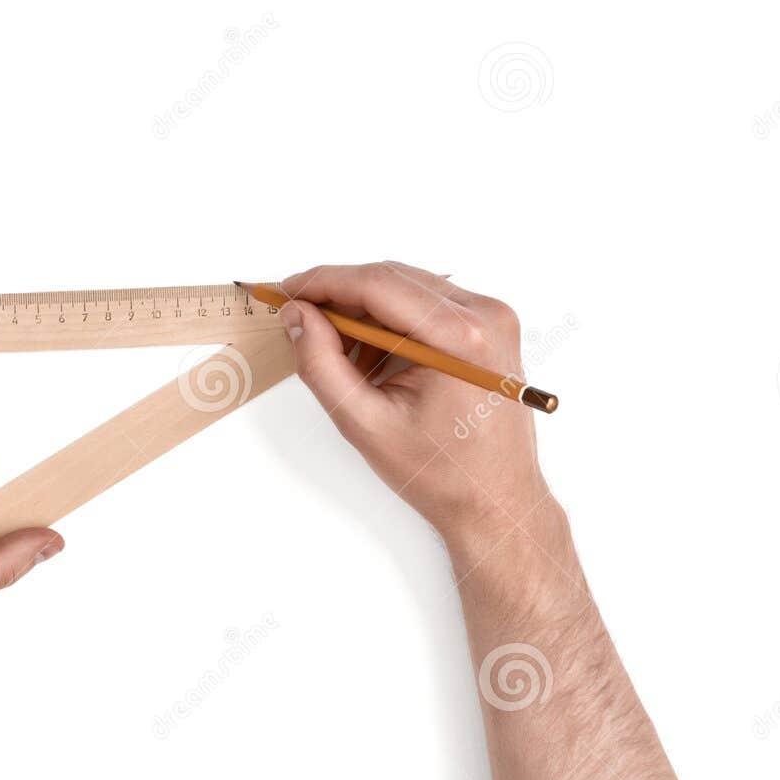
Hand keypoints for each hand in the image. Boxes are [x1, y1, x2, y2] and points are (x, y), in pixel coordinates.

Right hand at [278, 262, 550, 550]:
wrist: (495, 500)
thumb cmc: (442, 474)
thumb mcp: (365, 422)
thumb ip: (322, 364)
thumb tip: (297, 317)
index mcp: (461, 338)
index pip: (378, 285)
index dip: (324, 282)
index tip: (285, 290)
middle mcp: (485, 316)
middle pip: (393, 279)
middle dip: (340, 295)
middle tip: (299, 319)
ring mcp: (493, 318)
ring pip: (408, 288)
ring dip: (365, 311)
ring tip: (340, 355)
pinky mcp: (490, 327)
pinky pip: (428, 304)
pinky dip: (391, 322)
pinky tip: (372, 359)